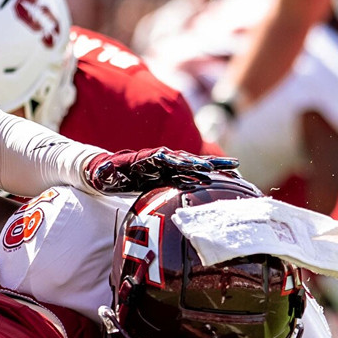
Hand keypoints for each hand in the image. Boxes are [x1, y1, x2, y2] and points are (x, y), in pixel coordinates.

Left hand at [84, 147, 244, 193]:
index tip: (197, 166)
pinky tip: (223, 178)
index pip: (167, 159)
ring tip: (235, 166)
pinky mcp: (170, 175)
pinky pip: (192, 174)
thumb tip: (102, 170)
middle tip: (227, 165)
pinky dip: (207, 175)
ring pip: (193, 165)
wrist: (108, 172)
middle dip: (205, 162)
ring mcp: (167, 167)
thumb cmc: (106, 174)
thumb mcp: (104, 173)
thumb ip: (106, 171)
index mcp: (147, 159)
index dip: (182, 162)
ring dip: (213, 166)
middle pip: (186, 159)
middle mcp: (161, 160)